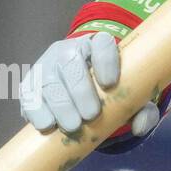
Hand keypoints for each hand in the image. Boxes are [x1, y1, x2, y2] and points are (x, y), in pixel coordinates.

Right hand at [19, 32, 159, 137]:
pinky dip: (37, 111)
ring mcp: (46, 65)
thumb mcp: (129, 96)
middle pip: (70, 62)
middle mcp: (69, 49)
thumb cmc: (110, 91)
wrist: (80, 90)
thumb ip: (142, 110)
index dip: (106, 60)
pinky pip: (29, 95)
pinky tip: (48, 125)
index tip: (110, 84)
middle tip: (91, 115)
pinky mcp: (29, 84)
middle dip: (80, 90)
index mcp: (97, 45)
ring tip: (73, 126)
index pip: (102, 43)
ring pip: (48, 80)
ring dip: (60, 104)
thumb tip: (140, 127)